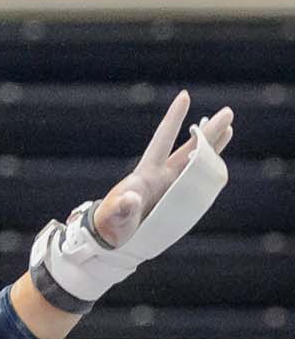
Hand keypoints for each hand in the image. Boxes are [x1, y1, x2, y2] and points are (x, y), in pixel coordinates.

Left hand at [91, 91, 234, 245]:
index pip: (162, 140)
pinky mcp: (175, 202)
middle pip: (188, 149)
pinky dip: (209, 175)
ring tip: (230, 129)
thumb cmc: (108, 225)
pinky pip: (196, 185)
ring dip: (213, 149)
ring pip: (196, 164)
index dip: (174, 119)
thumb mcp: (114, 216)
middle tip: (228, 112)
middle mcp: (161, 177)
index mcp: (146, 174)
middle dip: (208, 131)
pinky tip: (219, 167)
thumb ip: (122, 207)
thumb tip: (131, 199)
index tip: (184, 96)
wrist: (112, 242)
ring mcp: (169, 188)